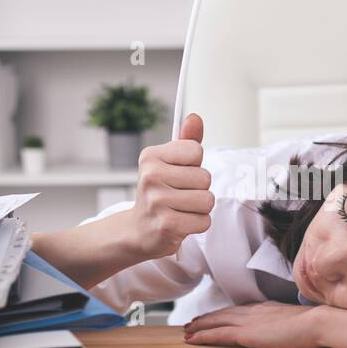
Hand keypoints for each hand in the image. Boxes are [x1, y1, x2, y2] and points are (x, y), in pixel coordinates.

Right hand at [129, 112, 214, 259]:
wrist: (139, 230)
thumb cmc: (160, 192)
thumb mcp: (170, 163)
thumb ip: (186, 141)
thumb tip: (195, 118)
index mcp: (151, 157)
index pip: (196, 150)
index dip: (194, 165)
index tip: (178, 174)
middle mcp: (150, 176)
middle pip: (205, 177)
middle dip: (199, 189)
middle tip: (179, 196)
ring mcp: (157, 201)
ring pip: (207, 200)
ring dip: (200, 208)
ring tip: (181, 209)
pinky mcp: (167, 225)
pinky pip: (204, 221)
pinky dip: (197, 224)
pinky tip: (180, 223)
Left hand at [183, 302, 326, 347]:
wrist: (317, 322)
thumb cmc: (314, 325)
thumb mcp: (298, 322)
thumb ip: (287, 324)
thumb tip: (288, 328)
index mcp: (266, 308)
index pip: (239, 310)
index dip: (224, 314)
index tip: (214, 317)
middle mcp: (254, 312)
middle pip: (223, 313)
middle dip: (206, 318)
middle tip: (192, 323)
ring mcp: (249, 321)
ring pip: (217, 321)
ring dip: (200, 326)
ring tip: (187, 330)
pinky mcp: (246, 334)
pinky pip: (218, 334)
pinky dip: (203, 336)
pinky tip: (192, 340)